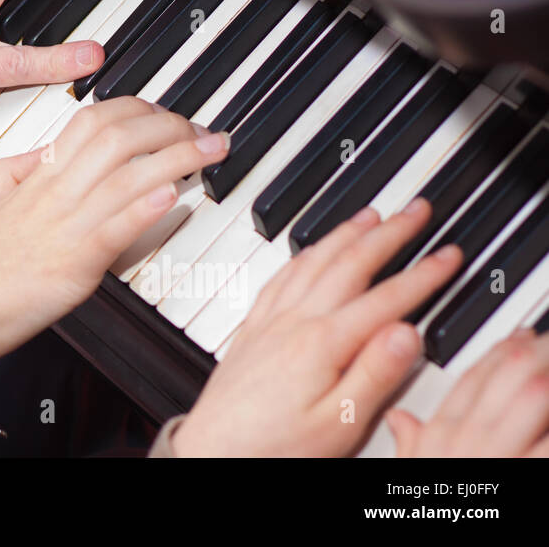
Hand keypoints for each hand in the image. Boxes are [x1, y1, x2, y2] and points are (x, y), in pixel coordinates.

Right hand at [0, 98, 229, 420]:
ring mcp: (65, 225)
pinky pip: (115, 227)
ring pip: (127, 174)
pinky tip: (174, 195)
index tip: (167, 117)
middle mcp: (54, 191)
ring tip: (211, 152)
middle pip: (118, 135)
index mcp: (38, 174)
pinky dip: (147, 207)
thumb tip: (50, 149)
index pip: (93, 119)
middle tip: (203, 133)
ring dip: (179, 157)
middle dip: (171, 125)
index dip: (139, 109)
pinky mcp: (74, 264)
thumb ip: (21, 167)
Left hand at [173, 200, 461, 456]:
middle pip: (349, 264)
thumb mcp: (339, 423)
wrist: (215, 452)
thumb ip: (374, 375)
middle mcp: (294, 322)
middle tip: (416, 210)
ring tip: (371, 214)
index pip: (386, 298)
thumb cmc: (275, 447)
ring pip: (313, 261)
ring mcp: (271, 321)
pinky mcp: (252, 328)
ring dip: (345, 233)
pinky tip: (310, 249)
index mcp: (322, 344)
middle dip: (389, 233)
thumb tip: (408, 332)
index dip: (423, 274)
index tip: (448, 255)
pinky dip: (304, 253)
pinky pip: (281, 275)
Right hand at [388, 329, 548, 455]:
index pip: (472, 376)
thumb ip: (410, 441)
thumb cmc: (434, 508)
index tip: (522, 334)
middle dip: (534, 348)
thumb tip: (396, 418)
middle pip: (507, 372)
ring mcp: (502, 451)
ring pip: (534, 391)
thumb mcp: (413, 468)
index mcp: (441, 433)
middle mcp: (471, 436)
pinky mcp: (532, 468)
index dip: (501, 349)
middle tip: (547, 338)